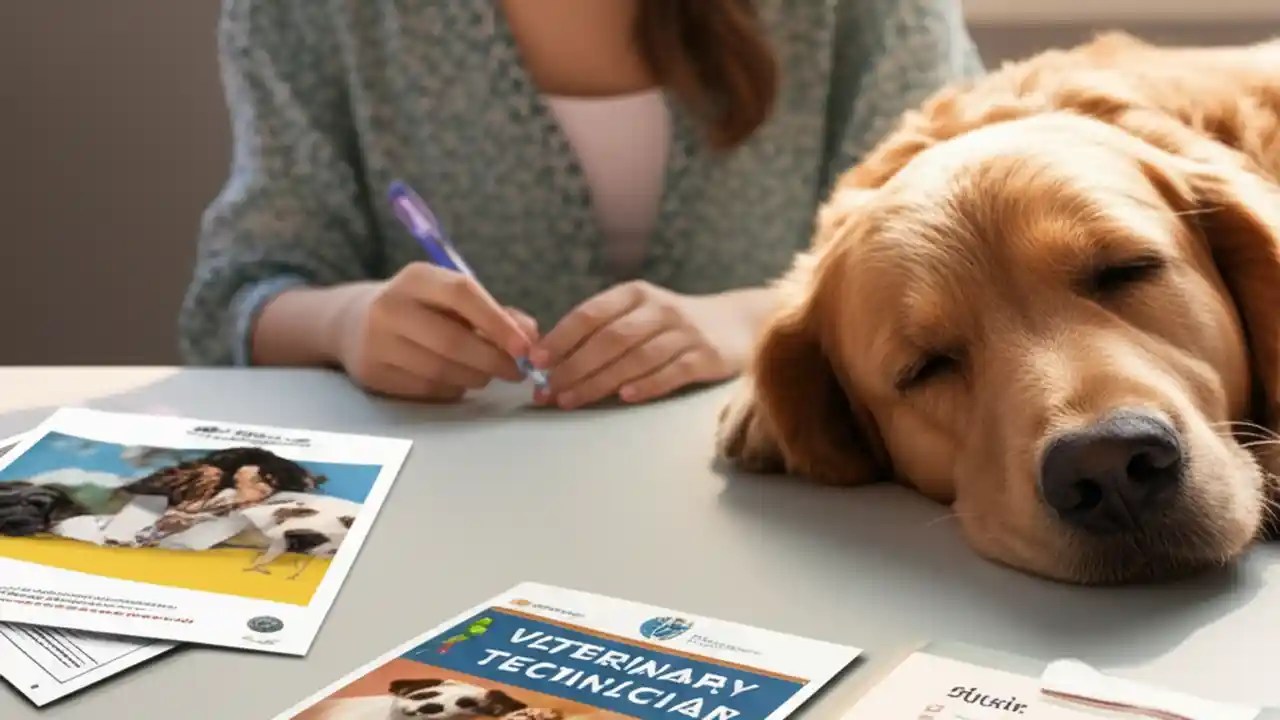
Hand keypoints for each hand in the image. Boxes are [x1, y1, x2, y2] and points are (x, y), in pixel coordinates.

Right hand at [334, 263, 535, 401]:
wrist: (352, 322)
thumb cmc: (420, 308)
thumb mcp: (450, 297)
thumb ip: (494, 312)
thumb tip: (531, 335)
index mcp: (416, 277)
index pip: (462, 294)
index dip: (498, 322)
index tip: (526, 347)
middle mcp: (390, 307)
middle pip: (453, 340)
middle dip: (493, 360)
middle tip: (518, 371)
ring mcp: (377, 342)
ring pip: (441, 370)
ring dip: (476, 377)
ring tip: (488, 373)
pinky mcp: (372, 373)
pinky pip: (426, 389)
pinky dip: (452, 388)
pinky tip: (458, 380)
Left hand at [531, 281, 767, 408]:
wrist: (737, 323)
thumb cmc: (672, 324)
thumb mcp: (639, 312)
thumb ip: (602, 328)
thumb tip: (550, 357)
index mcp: (634, 295)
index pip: (590, 314)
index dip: (560, 337)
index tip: (535, 360)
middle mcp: (658, 309)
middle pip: (609, 339)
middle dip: (573, 366)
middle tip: (546, 390)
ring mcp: (684, 332)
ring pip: (635, 358)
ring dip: (599, 381)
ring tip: (571, 400)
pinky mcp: (706, 356)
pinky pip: (671, 372)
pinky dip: (646, 385)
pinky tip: (623, 398)